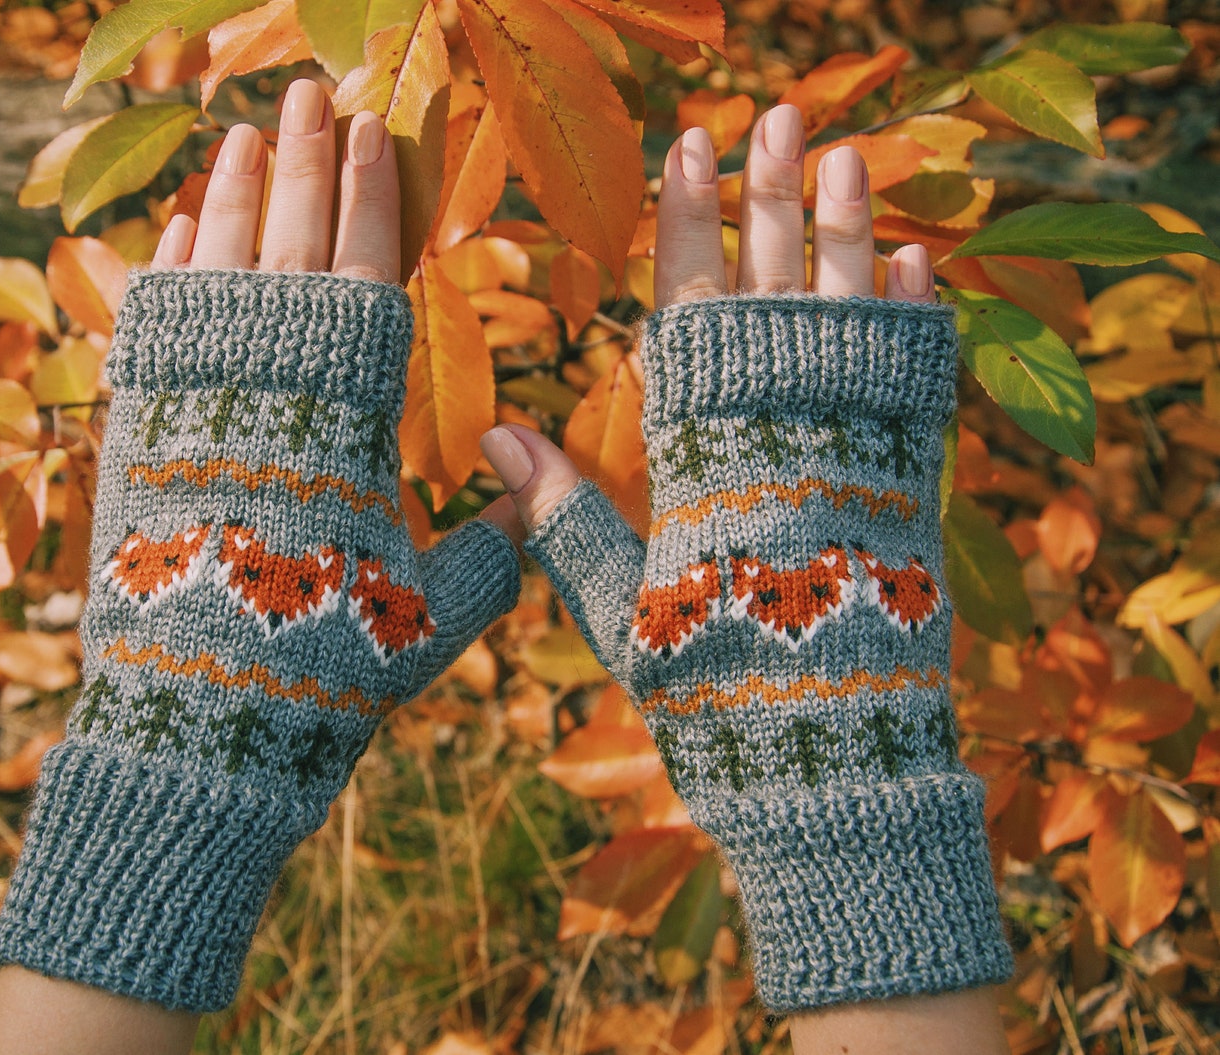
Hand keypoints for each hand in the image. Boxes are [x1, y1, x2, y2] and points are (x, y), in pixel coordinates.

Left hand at [0, 78, 524, 1031]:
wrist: (195, 724)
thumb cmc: (328, 671)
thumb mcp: (436, 616)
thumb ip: (494, 548)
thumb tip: (533, 488)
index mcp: (351, 415)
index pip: (367, 274)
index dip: (371, 196)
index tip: (371, 131)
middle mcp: (269, 387)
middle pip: (289, 243)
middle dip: (302, 160)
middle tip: (307, 91)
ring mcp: (191, 401)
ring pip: (214, 268)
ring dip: (231, 194)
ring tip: (242, 132)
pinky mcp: (133, 433)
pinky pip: (150, 327)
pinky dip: (164, 273)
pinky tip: (176, 233)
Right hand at [480, 103, 1013, 1021]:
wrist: (838, 759)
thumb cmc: (715, 692)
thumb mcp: (622, 611)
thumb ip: (562, 518)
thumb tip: (491, 433)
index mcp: (702, 459)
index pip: (688, 314)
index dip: (686, 227)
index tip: (688, 150)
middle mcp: (783, 436)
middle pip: (774, 292)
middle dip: (769, 199)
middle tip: (772, 115)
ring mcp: (855, 451)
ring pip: (852, 317)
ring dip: (850, 229)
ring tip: (846, 152)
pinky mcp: (911, 481)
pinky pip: (918, 379)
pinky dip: (919, 319)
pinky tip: (919, 261)